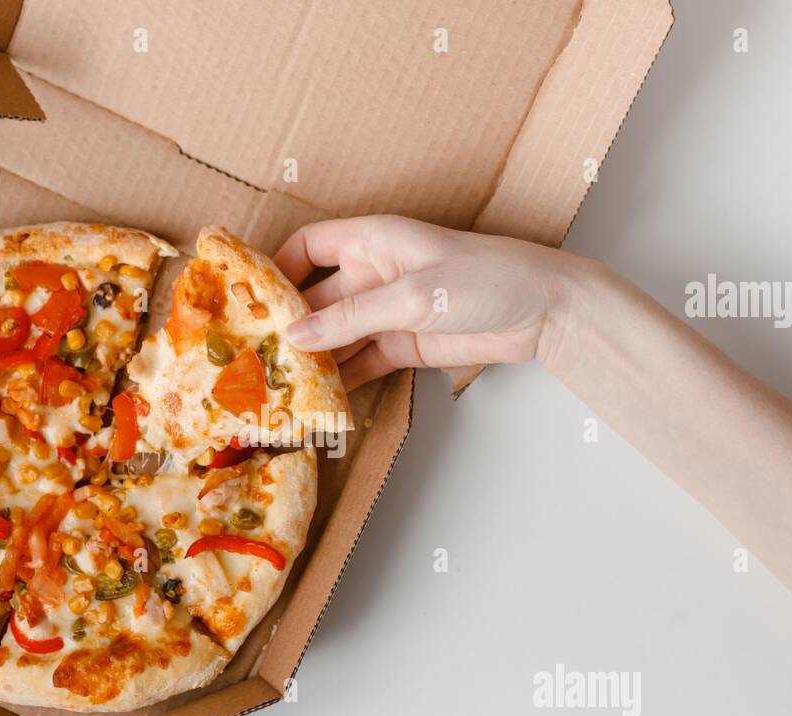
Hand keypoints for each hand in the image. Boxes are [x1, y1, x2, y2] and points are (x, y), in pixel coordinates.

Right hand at [274, 214, 595, 389]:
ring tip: (279, 387)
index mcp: (373, 240)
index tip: (246, 298)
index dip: (276, 268)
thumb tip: (295, 336)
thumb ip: (351, 318)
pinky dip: (342, 380)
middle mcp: (374, 274)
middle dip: (289, 326)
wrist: (545, 312)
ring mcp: (388, 312)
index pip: (309, 246)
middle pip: (316, 299)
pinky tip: (320, 399)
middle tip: (255, 358)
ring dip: (313, 359)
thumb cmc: (486, 278)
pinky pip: (361, 362)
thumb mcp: (412, 295)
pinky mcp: (404, 345)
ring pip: (337, 336)